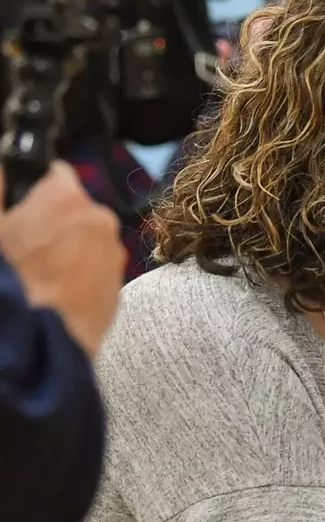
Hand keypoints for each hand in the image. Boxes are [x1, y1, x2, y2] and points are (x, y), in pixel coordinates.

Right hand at [0, 161, 124, 356]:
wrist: (31, 355)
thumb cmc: (8, 286)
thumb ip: (1, 186)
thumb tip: (6, 167)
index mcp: (67, 199)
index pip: (51, 173)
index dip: (29, 189)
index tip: (15, 210)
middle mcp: (101, 224)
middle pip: (70, 212)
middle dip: (46, 224)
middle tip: (19, 251)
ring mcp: (113, 262)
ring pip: (83, 245)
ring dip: (61, 254)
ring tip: (31, 280)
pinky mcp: (115, 297)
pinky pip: (92, 276)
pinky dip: (73, 281)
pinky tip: (48, 298)